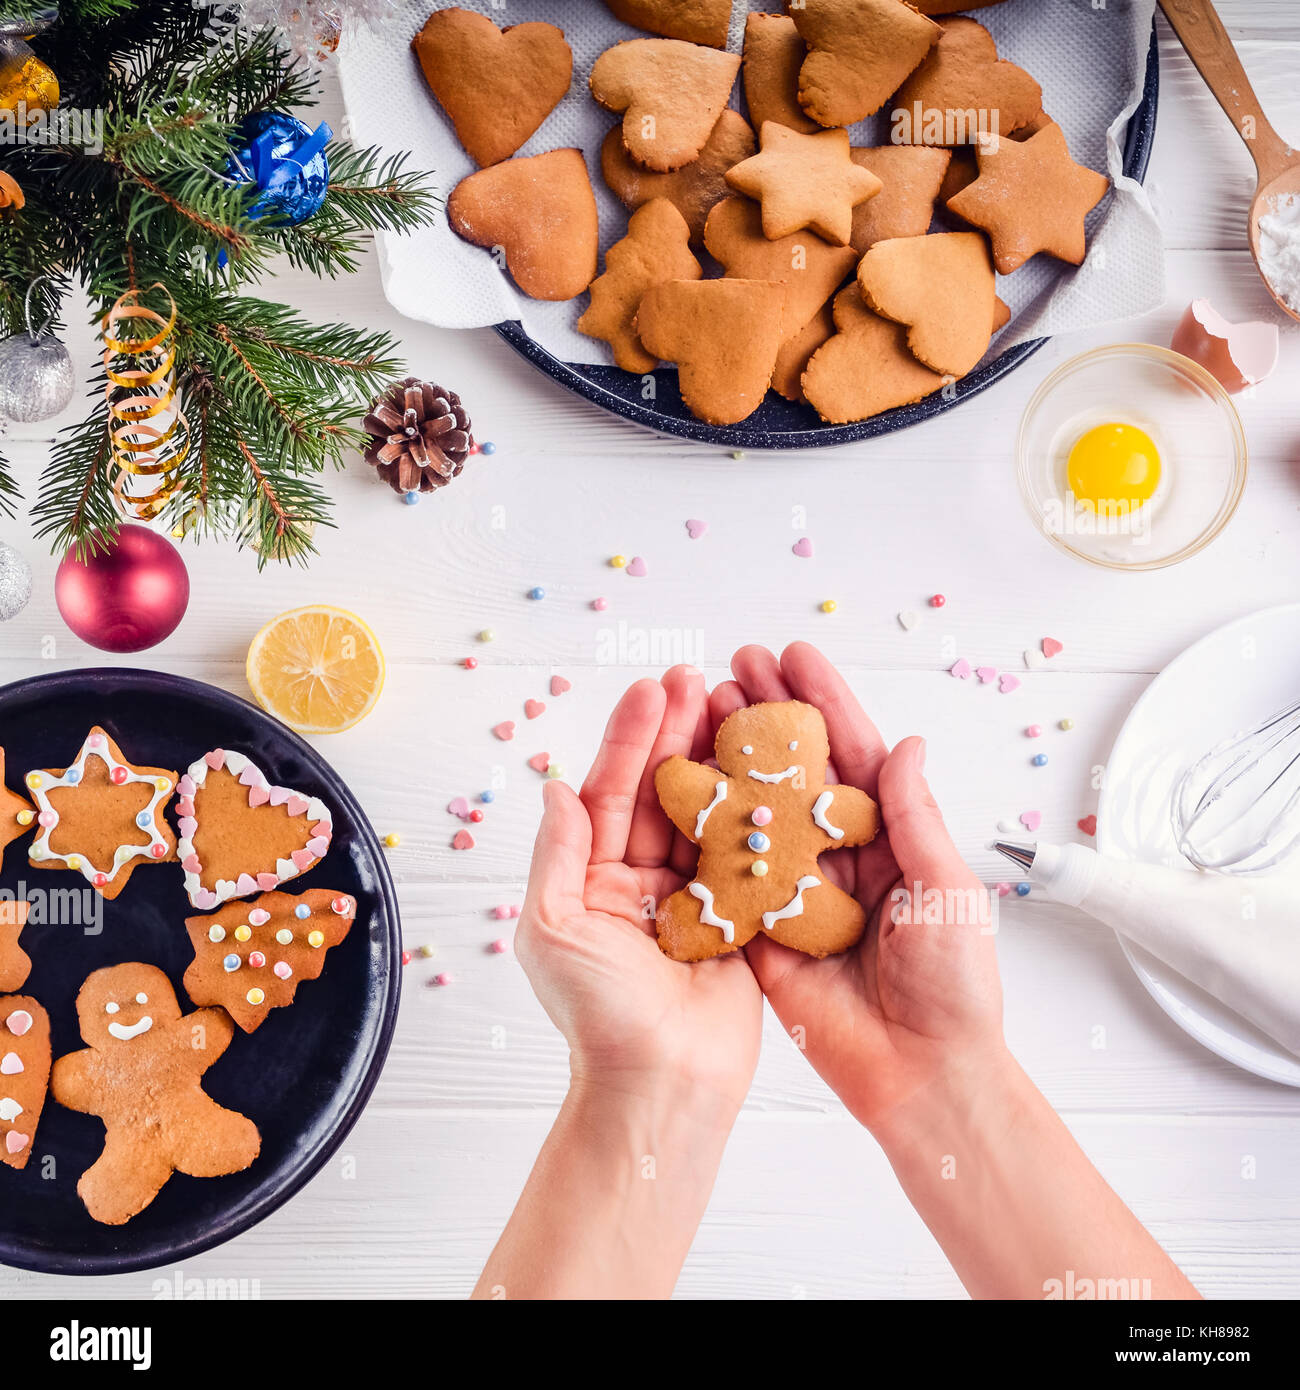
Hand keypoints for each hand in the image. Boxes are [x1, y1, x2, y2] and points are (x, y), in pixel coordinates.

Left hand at [516, 666, 762, 1119]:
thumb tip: (554, 786)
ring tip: (735, 706)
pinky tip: (771, 769)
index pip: (611, 792)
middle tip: (699, 679)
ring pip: (705, 814)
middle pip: (661, 791)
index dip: (631, 738)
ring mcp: (692, 898)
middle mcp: (640, 882)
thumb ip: (557, 854)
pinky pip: (747, 854)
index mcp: (593, 881)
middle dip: (677, 734)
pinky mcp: (738, 919)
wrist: (664, 1085)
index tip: (652, 689)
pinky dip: (757, 812)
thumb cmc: (598, 1017)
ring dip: (718, 761)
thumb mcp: (554, 929)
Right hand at [716, 643, 1005, 1137]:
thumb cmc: (955, 987)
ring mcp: (795, 891)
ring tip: (701, 705)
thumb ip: (914, 819)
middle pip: (794, 771)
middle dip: (766, 716)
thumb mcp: (946, 890)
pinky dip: (704, 829)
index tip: (792, 657)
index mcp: (889, 839)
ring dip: (729, 757)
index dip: (822, 704)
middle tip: (732, 666)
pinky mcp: (761, 931)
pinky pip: (727, 874)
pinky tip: (680, 782)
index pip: (851, 756)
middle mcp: (837, 857)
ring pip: (755, 809)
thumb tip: (904, 745)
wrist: (921, 1075)